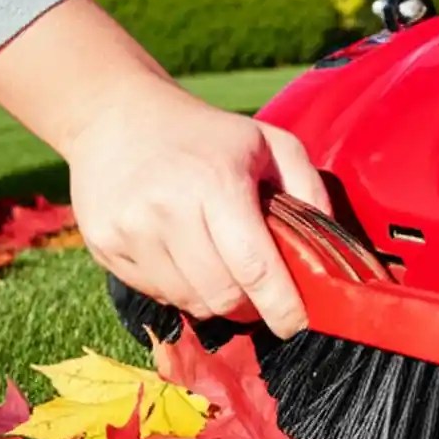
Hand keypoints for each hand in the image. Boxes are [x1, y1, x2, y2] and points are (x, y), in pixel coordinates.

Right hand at [66, 86, 331, 338]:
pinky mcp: (105, 245)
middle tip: (256, 290)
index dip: (281, 307)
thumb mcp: (268, 142)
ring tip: (217, 264)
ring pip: (189, 302)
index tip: (295, 323)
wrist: (115, 115)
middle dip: (248, 304)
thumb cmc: (204, 134)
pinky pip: (156, 294)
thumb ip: (308, 189)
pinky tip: (180, 253)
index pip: (255, 268)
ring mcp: (130, 230)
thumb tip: (334, 247)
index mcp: (216, 182)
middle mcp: (168, 208)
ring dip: (213, 297)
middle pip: (222, 297)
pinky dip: (177, 287)